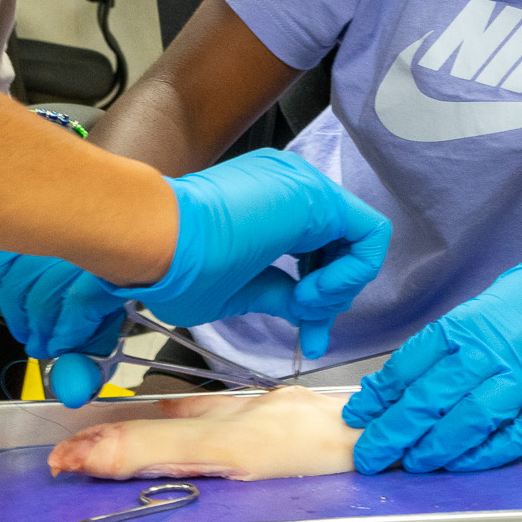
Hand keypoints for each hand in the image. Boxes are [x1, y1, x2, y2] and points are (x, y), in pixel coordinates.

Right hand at [0, 149, 390, 362]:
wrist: (154, 239)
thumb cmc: (176, 266)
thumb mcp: (240, 289)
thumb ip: (277, 293)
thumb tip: (305, 312)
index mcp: (267, 205)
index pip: (317, 251)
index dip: (320, 298)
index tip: (311, 335)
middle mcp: (289, 187)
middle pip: (341, 245)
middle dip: (332, 296)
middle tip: (310, 325)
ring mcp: (301, 185)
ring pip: (357, 239)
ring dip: (336, 285)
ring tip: (301, 305)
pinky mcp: (314, 195)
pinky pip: (367, 235)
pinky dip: (349, 273)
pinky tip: (312, 293)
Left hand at [343, 243, 521, 472]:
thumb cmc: (518, 312)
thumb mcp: (471, 318)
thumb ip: (436, 354)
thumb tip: (388, 394)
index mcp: (463, 328)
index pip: (409, 367)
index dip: (379, 397)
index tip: (358, 418)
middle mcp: (490, 353)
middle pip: (431, 399)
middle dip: (394, 432)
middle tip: (370, 455)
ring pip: (468, 421)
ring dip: (434, 449)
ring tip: (411, 464)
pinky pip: (510, 438)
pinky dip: (481, 456)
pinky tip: (459, 465)